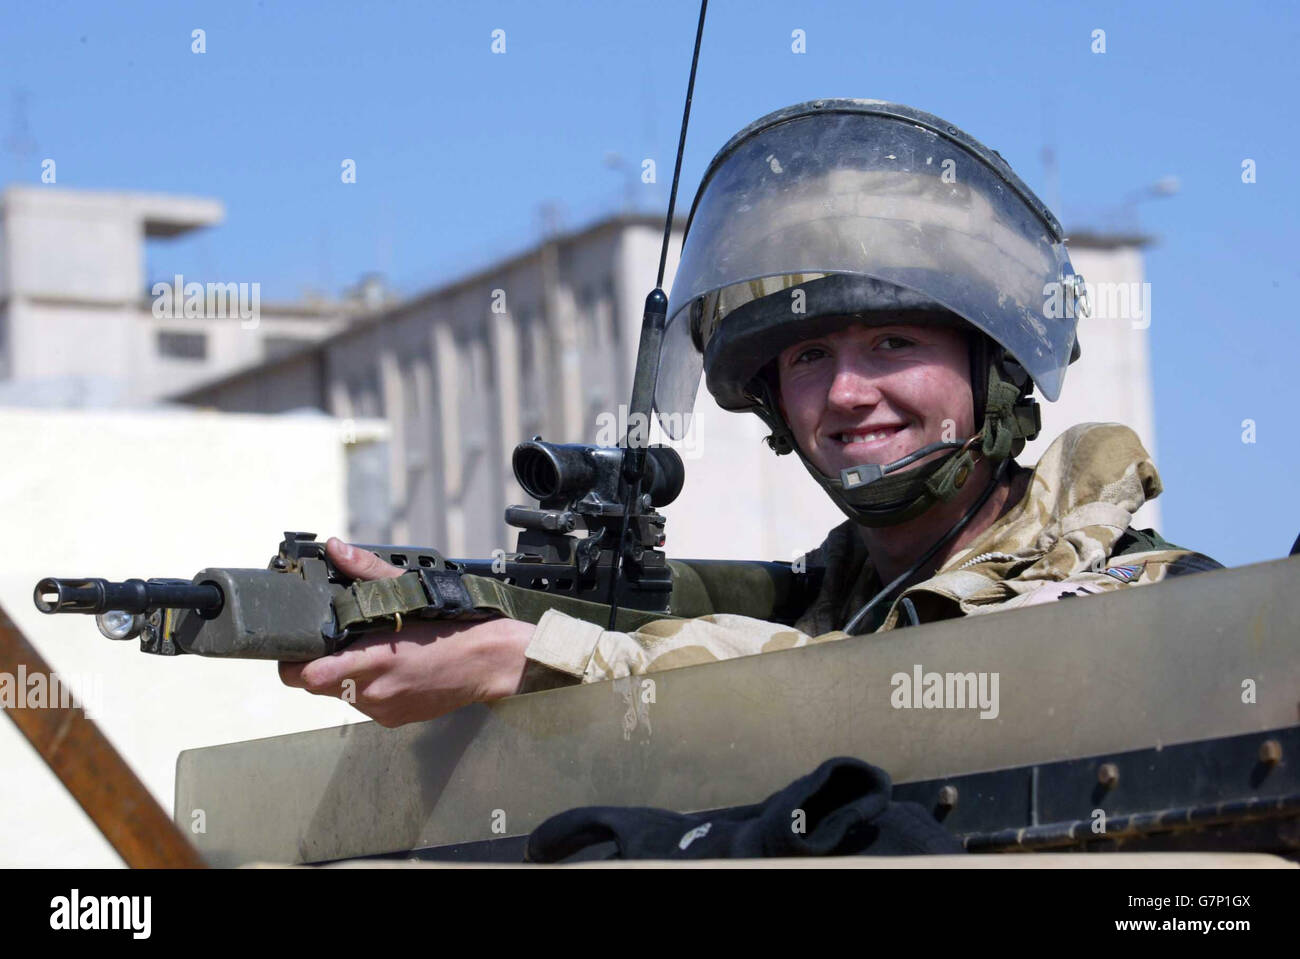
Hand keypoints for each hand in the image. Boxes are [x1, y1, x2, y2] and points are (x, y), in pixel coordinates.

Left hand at [278, 537, 535, 726]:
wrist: (490, 662)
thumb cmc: (452, 626)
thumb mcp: (410, 591)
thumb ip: (367, 571)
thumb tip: (335, 549)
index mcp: (373, 660)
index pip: (307, 676)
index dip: (294, 662)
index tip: (297, 646)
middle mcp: (374, 692)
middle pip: (317, 687)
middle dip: (317, 666)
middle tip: (331, 645)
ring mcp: (384, 710)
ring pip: (340, 696)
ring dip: (342, 678)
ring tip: (368, 654)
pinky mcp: (394, 720)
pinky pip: (364, 706)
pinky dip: (367, 689)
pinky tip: (390, 670)